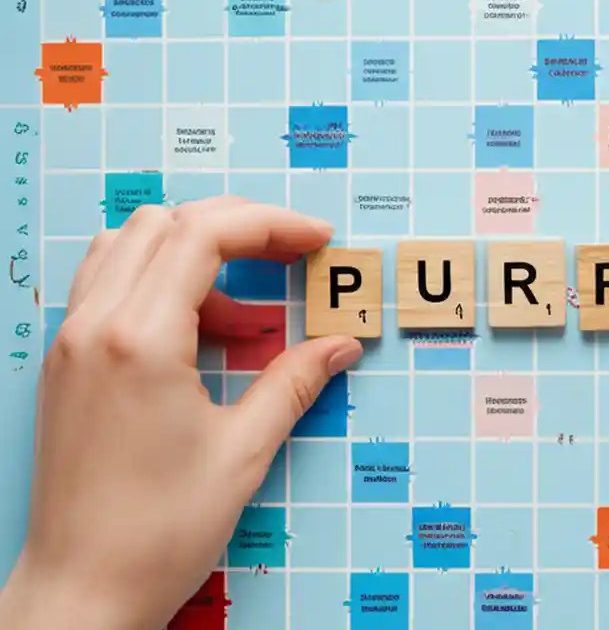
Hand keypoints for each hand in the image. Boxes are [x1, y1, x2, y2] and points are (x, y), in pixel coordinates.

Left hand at [0, 198, 362, 629]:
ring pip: (127, 242)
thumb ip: (294, 382)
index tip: (316, 239)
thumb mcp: (244, 452)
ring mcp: (69, 342)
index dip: (270, 224)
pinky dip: (155, 276)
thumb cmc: (158, 532)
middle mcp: (94, 326)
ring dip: (192, 247)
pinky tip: (196, 327)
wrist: (81, 589)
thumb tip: (340, 344)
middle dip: (238, 225)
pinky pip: (105, 281)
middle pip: (166, 223)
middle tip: (293, 252)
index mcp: (140, 341)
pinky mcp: (63, 363)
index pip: (203, 236)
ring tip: (243, 305)